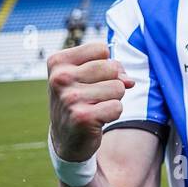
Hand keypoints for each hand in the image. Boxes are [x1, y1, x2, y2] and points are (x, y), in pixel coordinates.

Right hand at [47, 42, 134, 161]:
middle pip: (112, 67)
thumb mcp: (87, 77)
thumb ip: (111, 69)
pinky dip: (113, 113)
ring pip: (118, 87)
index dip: (106, 64)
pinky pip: (117, 106)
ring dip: (113, 99)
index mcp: (58, 62)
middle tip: (94, 96)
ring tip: (95, 107)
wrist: (67, 137)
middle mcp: (60, 78)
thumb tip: (129, 81)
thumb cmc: (80, 99)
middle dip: (112, 82)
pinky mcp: (82, 117)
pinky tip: (96, 119)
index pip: (101, 49)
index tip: (92, 77)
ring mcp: (70, 98)